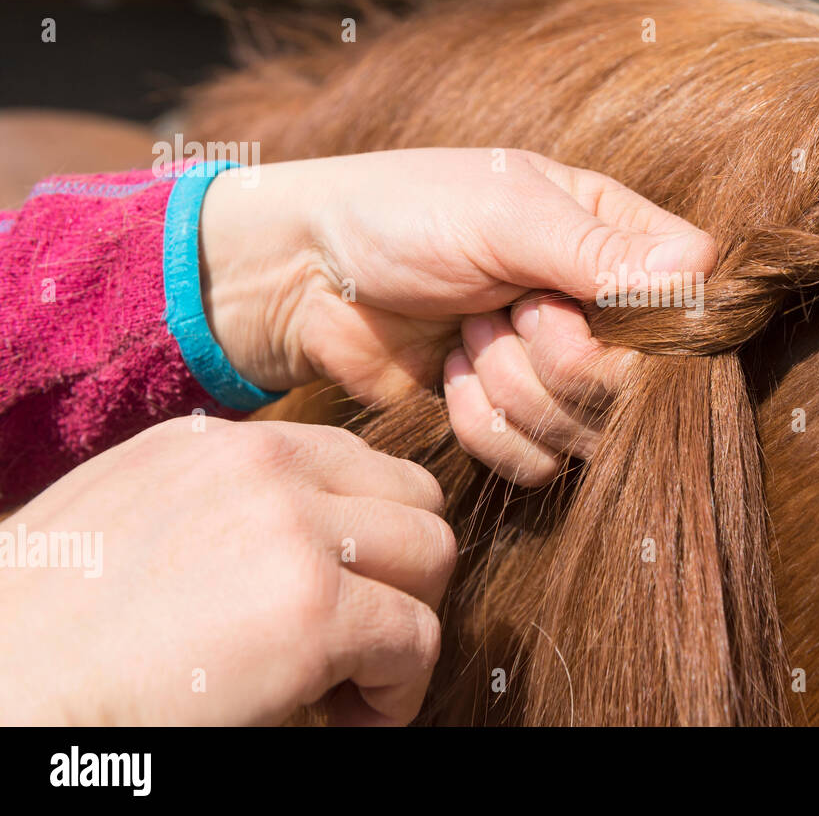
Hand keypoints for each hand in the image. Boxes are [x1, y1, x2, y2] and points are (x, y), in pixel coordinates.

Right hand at [0, 417, 451, 724]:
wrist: (1, 688)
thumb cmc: (50, 629)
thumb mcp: (135, 518)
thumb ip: (224, 505)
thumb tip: (305, 541)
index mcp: (219, 443)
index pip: (357, 461)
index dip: (368, 536)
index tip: (340, 594)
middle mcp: (266, 466)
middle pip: (415, 499)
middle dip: (403, 573)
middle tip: (357, 638)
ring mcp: (294, 529)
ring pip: (433, 556)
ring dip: (407, 625)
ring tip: (348, 681)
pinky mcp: (313, 610)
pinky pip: (417, 639)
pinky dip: (397, 690)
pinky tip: (342, 717)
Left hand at [199, 148, 716, 484]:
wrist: (306, 277)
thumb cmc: (401, 216)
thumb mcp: (501, 214)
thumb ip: (598, 250)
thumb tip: (699, 269)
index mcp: (613, 236)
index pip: (686, 303)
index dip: (636, 328)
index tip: (564, 302)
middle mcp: (600, 310)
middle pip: (635, 384)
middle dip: (551, 355)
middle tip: (500, 308)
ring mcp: (559, 371)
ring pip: (582, 429)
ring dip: (506, 384)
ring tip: (465, 332)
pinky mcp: (514, 422)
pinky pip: (533, 462)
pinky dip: (479, 420)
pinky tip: (448, 372)